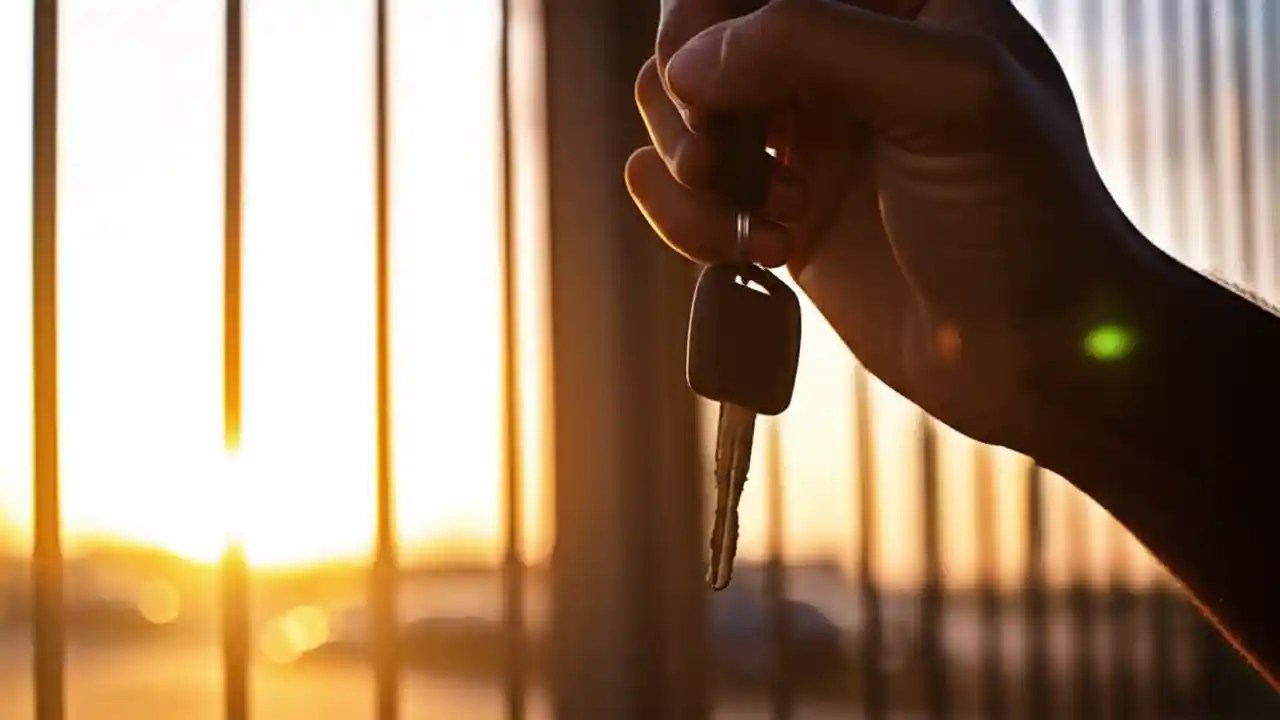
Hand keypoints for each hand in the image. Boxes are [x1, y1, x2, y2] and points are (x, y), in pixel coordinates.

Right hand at [627, 0, 1153, 451]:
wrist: (1037, 354)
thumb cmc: (1026, 217)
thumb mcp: (953, 95)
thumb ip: (818, 44)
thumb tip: (688, 64)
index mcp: (895, 1)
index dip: (710, 16)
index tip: (702, 79)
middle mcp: (840, 59)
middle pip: (701, 35)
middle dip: (686, 98)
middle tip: (711, 160)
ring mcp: (804, 136)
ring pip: (679, 114)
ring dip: (687, 171)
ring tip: (754, 221)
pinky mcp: (776, 211)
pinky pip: (684, 192)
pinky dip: (688, 222)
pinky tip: (758, 252)